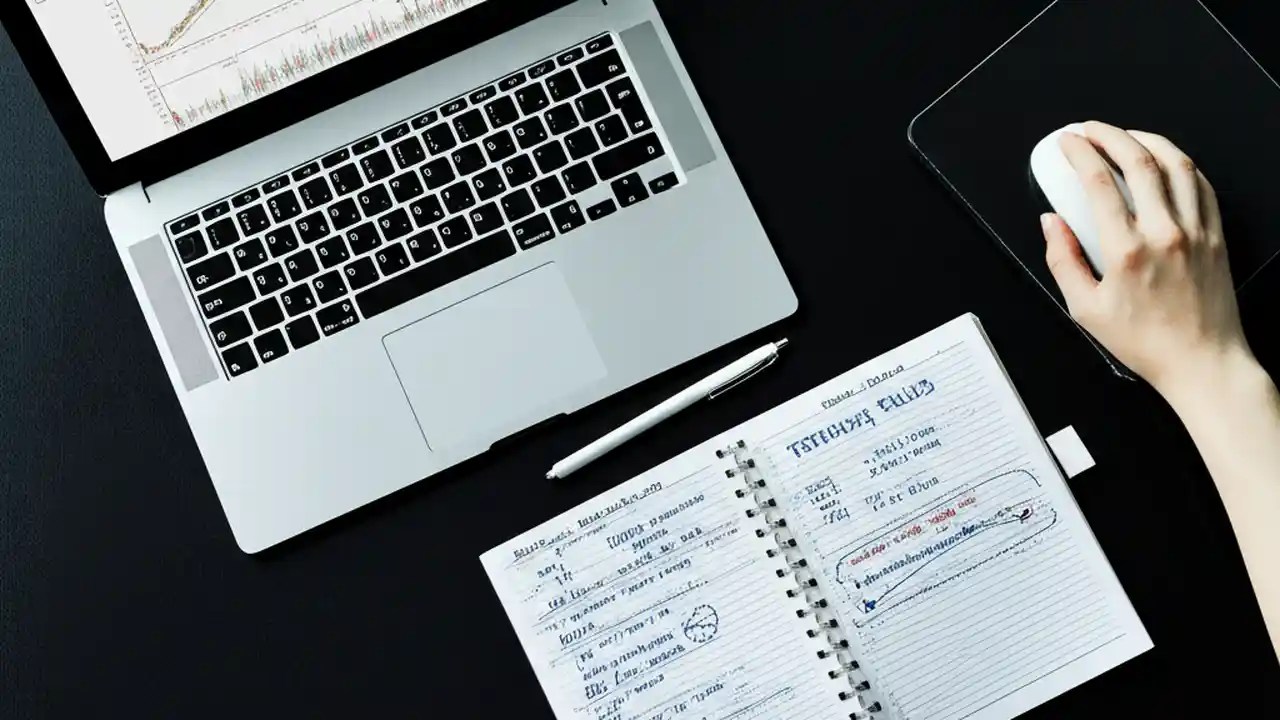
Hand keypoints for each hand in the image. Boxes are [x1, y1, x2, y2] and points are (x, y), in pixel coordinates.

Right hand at [1041, 121, 1255, 400]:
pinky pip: (1202, 184)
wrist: (1202, 362)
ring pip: (1176, 164)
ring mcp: (1195, 231)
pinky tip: (1165, 160)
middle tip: (1091, 128)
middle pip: (1138, 161)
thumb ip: (1062, 261)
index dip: (1080, 152)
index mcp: (1126, 251)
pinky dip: (1181, 163)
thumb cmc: (1146, 343)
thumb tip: (1051, 224)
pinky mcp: (1216, 235)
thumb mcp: (1085, 310)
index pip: (1098, 182)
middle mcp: (1164, 234)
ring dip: (1148, 139)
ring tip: (1127, 134)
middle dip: (1110, 134)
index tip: (1068, 142)